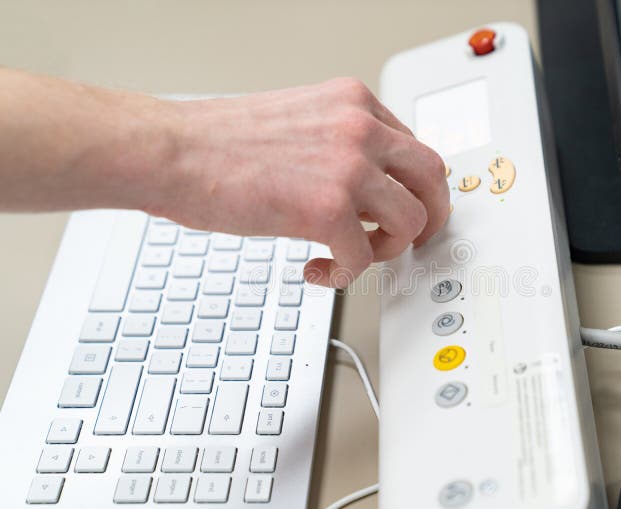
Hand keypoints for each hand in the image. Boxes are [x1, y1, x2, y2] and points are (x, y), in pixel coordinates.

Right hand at [158, 78, 447, 287]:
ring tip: (353, 256)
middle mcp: (359, 127)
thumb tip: (364, 187)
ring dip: (386, 249)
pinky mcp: (328, 209)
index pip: (413, 147)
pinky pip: (364, 258)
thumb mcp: (298, 124)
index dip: (414, 186)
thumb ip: (338, 146)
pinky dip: (344, 275)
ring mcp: (348, 166)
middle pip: (431, 177)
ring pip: (410, 220)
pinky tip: (317, 269)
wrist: (171, 152)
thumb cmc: (217, 143)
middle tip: (414, 240)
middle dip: (430, 216)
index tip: (405, 207)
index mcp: (352, 104)